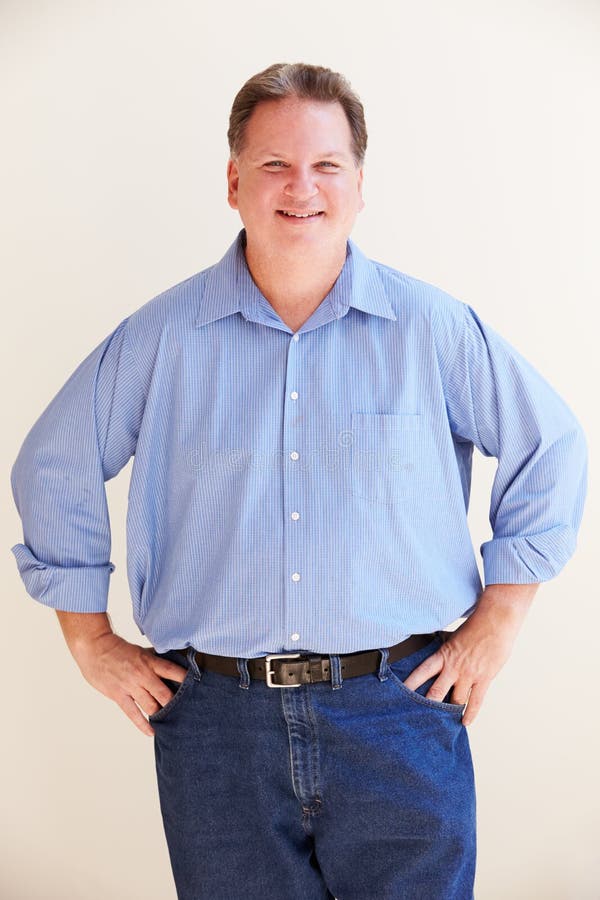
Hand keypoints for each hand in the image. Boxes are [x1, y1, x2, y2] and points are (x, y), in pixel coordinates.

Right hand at [71, 631, 187, 735]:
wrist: (95, 648)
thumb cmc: (118, 648)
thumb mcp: (141, 650)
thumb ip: (154, 660)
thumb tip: (171, 664)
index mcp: (149, 661)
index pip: (172, 671)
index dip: (185, 680)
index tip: (196, 687)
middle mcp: (142, 675)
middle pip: (164, 693)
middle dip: (175, 703)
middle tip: (185, 711)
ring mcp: (130, 686)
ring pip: (150, 705)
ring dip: (161, 713)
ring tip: (171, 721)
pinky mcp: (119, 695)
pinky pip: (133, 713)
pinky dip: (143, 724)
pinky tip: (151, 732)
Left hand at [403, 584, 538, 724]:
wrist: (496, 622)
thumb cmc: (475, 626)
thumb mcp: (452, 635)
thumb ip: (443, 647)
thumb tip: (431, 646)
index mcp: (443, 655)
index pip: (421, 672)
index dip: (410, 685)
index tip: (400, 694)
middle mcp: (453, 667)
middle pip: (435, 692)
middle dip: (427, 705)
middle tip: (419, 715)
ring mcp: (469, 675)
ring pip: (455, 700)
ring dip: (449, 711)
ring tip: (441, 721)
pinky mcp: (484, 679)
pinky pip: (476, 701)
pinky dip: (470, 714)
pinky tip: (464, 722)